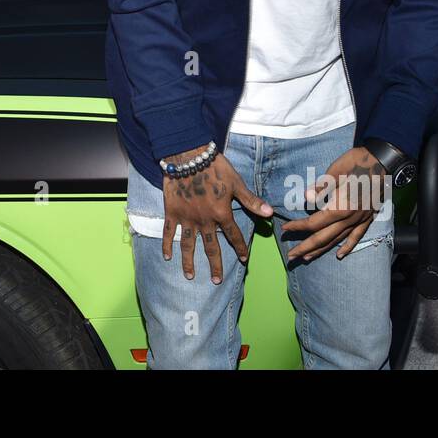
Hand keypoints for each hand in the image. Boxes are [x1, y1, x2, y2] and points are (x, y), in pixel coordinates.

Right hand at [162, 144, 272, 284]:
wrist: (188, 156)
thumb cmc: (215, 168)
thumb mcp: (236, 183)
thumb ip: (251, 201)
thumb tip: (270, 214)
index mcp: (221, 214)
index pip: (233, 236)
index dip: (240, 248)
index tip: (244, 259)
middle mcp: (204, 221)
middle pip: (211, 247)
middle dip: (215, 265)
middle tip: (216, 280)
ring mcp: (187, 218)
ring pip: (188, 245)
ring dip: (189, 262)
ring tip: (190, 276)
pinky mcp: (172, 212)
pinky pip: (169, 232)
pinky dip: (167, 244)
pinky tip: (167, 257)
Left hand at [283, 148, 389, 263]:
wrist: (382, 161)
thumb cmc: (356, 163)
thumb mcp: (335, 172)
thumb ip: (320, 188)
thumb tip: (305, 198)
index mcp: (340, 207)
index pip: (314, 223)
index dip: (298, 226)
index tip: (284, 229)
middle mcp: (350, 218)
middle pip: (323, 237)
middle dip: (306, 247)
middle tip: (291, 256)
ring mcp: (360, 220)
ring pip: (338, 239)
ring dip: (321, 250)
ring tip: (307, 258)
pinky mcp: (367, 218)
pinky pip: (356, 237)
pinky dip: (347, 247)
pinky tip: (339, 255)